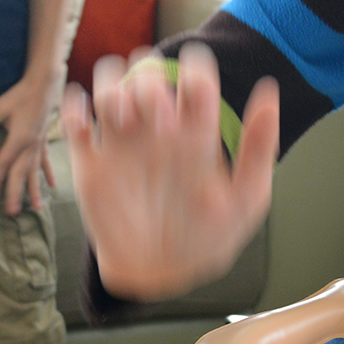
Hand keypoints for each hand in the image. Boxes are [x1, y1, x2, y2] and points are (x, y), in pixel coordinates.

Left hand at [0, 70, 59, 215]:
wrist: (44, 84)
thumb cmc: (20, 93)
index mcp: (19, 139)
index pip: (5, 164)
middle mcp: (31, 146)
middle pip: (22, 174)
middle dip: (17, 193)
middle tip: (12, 212)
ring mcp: (40, 144)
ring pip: (35, 172)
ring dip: (34, 190)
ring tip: (36, 207)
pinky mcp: (44, 140)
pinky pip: (45, 161)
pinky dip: (47, 174)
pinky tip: (51, 186)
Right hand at [62, 42, 279, 300]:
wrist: (162, 273)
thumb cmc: (209, 237)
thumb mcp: (245, 200)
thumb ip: (259, 148)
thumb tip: (269, 89)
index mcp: (194, 130)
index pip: (193, 75)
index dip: (194, 71)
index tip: (196, 97)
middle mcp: (157, 128)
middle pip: (147, 70)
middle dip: (151, 84)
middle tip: (162, 124)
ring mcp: (122, 143)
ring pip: (109, 82)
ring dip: (113, 90)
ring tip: (123, 122)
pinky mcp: (90, 164)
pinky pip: (74, 118)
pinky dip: (74, 110)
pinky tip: (85, 127)